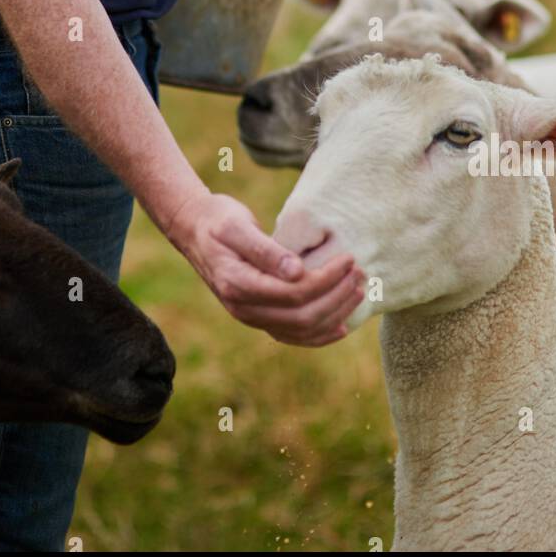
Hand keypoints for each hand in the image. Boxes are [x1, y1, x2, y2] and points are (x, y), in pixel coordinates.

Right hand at [165, 190, 365, 346]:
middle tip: (360, 273)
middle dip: (337, 298)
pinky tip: (342, 325)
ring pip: (301, 331)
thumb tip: (298, 270)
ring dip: (335, 315)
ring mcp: (250, 317)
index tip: (347, 259)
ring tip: (358, 291)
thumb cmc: (218, 221)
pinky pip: (293, 335)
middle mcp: (243, 309)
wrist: (195, 230)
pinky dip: (320, 334)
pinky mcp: (259, 317)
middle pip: (302, 317)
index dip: (326, 280)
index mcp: (238, 285)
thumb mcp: (237, 225)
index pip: (294, 294)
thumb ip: (266, 249)